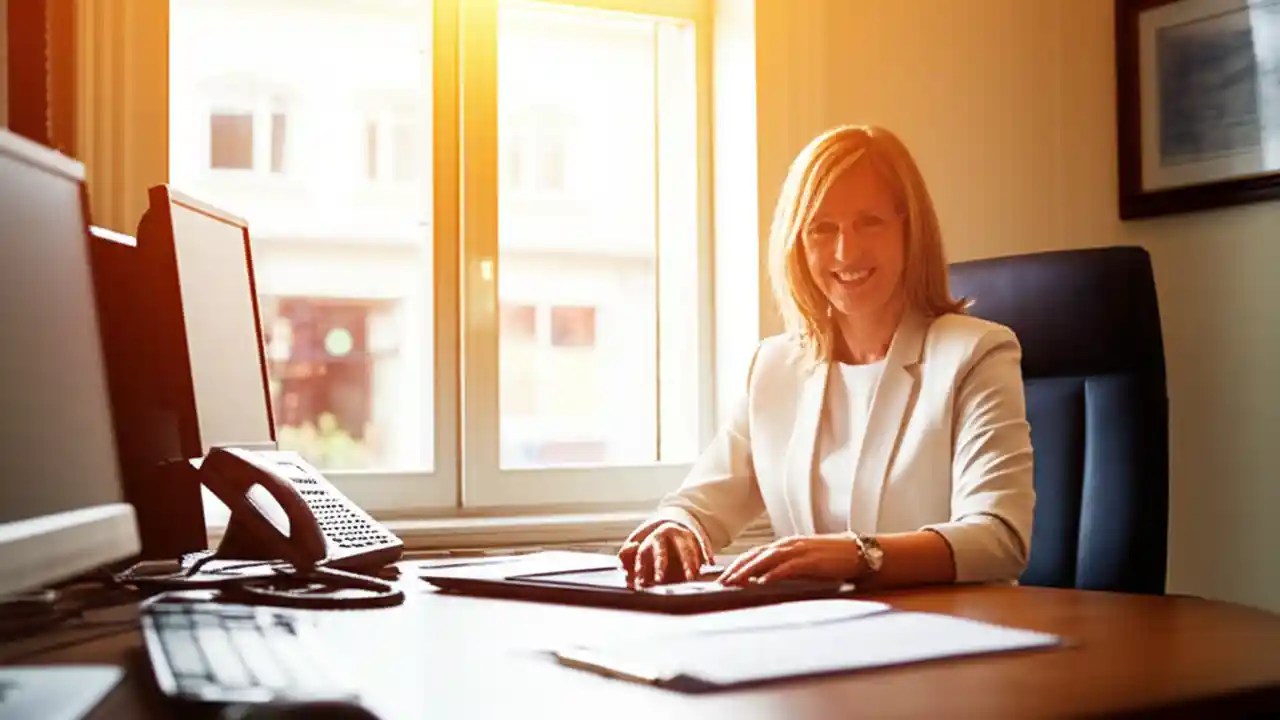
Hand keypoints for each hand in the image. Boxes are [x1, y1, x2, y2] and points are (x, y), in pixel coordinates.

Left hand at [617, 521, 703, 587]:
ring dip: (688, 562)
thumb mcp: (638, 549)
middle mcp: (664, 535)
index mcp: (648, 540)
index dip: (640, 570)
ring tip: (691, 577)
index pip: (642, 554)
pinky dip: (706, 552)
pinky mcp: (696, 536)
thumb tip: (622, 562)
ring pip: (684, 548)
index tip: (640, 584)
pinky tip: (710, 563)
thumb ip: (627, 558)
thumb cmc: (655, 544)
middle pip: (660, 549)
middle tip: (659, 580)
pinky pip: (702, 543)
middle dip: (660, 564)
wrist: (674, 522)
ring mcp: (681, 535)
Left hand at [717, 534, 863, 585]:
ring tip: (734, 582)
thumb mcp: (805, 561)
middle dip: (737, 568)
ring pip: (767, 559)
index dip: (738, 564)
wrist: (859, 553)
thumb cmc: (833, 559)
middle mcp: (790, 544)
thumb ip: (787, 567)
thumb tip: (765, 580)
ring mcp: (800, 550)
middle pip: (756, 554)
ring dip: (749, 570)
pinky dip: (774, 573)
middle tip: (721, 582)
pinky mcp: (812, 560)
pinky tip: (762, 581)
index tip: (723, 576)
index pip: (756, 553)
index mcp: (787, 545)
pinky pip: (788, 567)